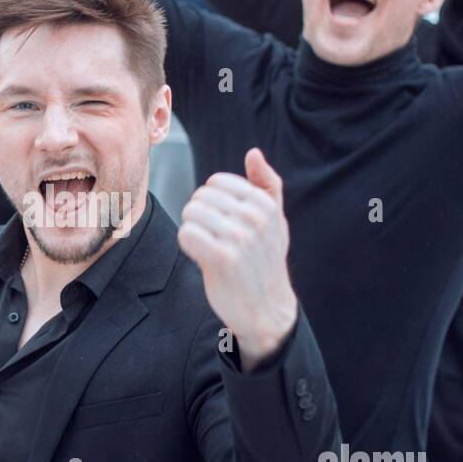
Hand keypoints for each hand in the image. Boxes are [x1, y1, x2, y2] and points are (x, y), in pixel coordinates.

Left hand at [178, 147, 298, 369]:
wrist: (266, 308)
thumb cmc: (266, 261)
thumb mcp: (275, 221)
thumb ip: (266, 185)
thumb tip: (253, 153)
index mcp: (265, 204)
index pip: (216, 182)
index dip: (210, 200)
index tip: (221, 221)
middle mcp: (254, 218)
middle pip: (200, 197)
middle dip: (199, 215)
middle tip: (213, 237)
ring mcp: (239, 238)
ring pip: (191, 213)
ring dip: (193, 230)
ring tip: (208, 246)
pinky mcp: (222, 259)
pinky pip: (187, 234)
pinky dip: (188, 244)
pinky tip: (202, 256)